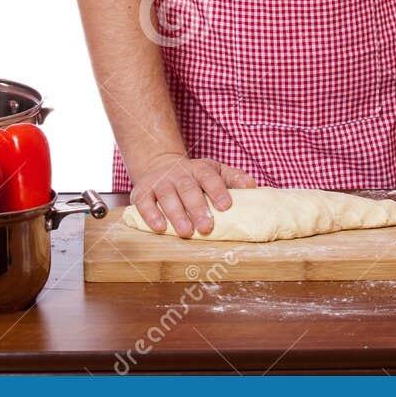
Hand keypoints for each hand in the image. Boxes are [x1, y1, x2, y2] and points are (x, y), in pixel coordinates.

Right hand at [129, 154, 255, 237]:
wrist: (159, 164)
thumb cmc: (194, 175)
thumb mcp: (215, 171)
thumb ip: (234, 178)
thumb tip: (253, 187)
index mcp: (200, 169)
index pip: (210, 177)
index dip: (218, 191)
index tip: (226, 206)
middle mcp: (179, 174)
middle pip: (189, 189)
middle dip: (197, 208)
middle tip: (207, 227)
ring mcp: (160, 182)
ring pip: (168, 196)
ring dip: (176, 214)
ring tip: (186, 232)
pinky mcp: (142, 192)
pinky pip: (145, 203)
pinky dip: (151, 215)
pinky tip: (159, 227)